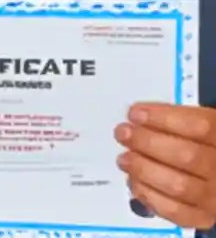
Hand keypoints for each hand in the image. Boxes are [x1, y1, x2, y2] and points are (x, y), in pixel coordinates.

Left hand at [117, 102, 215, 228]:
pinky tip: (134, 180)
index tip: (136, 113)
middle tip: (124, 133)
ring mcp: (214, 198)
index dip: (164, 118)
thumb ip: (180, 120)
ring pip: (178, 185)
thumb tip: (142, 115)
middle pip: (186, 156)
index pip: (200, 126)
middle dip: (147, 142)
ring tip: (125, 158)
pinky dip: (148, 195)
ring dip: (144, 169)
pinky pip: (174, 211)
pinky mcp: (203, 217)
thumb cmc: (204, 148)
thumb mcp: (201, 127)